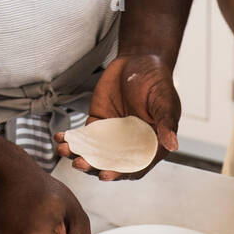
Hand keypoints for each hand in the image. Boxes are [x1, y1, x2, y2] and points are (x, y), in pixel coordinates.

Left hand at [55, 53, 180, 180]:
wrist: (139, 59)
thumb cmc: (157, 80)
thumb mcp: (164, 101)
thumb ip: (166, 123)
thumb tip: (173, 146)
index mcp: (150, 145)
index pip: (135, 166)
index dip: (121, 173)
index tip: (105, 175)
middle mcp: (131, 146)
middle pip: (111, 164)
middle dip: (93, 166)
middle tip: (79, 163)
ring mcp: (113, 137)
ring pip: (94, 153)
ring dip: (78, 155)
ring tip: (64, 150)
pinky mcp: (98, 124)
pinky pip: (84, 137)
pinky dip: (72, 140)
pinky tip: (60, 138)